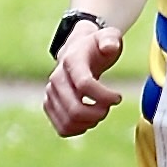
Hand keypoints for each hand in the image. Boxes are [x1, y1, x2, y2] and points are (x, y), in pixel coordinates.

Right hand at [43, 22, 123, 136]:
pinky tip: (89, 120)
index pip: (85, 85)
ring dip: (89, 123)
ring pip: (68, 122)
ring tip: (99, 112)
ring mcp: (50, 93)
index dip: (105, 96)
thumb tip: (109, 47)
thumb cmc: (96, 46)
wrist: (77, 50)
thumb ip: (111, 39)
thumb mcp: (107, 36)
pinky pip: (62, 128)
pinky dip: (79, 129)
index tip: (118, 97)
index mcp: (71, 61)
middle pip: (75, 109)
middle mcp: (57, 78)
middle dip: (98, 113)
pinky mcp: (49, 105)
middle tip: (108, 107)